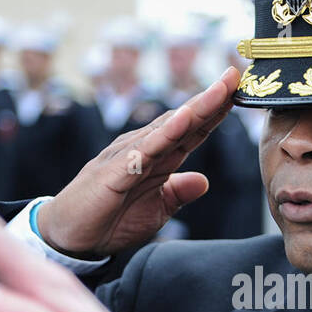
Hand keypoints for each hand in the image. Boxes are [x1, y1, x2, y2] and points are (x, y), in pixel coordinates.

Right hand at [36, 67, 240, 256]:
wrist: (71, 237)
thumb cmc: (109, 219)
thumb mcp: (157, 209)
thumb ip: (179, 192)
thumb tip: (204, 181)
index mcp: (158, 157)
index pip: (193, 129)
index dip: (216, 111)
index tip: (240, 91)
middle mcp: (144, 148)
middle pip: (184, 120)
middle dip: (211, 98)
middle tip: (236, 75)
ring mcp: (128, 157)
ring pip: (167, 127)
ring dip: (194, 108)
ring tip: (219, 89)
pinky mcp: (114, 173)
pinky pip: (143, 150)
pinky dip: (164, 134)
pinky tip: (183, 120)